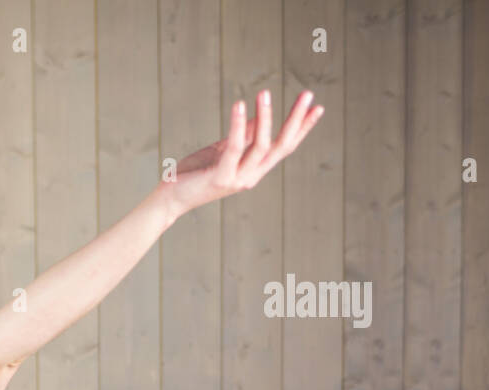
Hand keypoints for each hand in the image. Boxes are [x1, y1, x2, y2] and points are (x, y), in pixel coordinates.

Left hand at [164, 89, 323, 218]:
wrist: (170, 198)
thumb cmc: (195, 173)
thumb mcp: (222, 151)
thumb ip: (242, 137)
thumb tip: (258, 117)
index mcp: (254, 169)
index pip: (285, 147)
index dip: (302, 128)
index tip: (317, 107)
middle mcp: (251, 176)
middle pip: (281, 146)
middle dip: (296, 120)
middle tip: (308, 94)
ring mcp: (238, 178)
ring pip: (261, 145)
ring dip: (265, 117)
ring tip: (264, 93)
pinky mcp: (220, 176)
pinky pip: (234, 147)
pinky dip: (238, 125)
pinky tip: (239, 105)